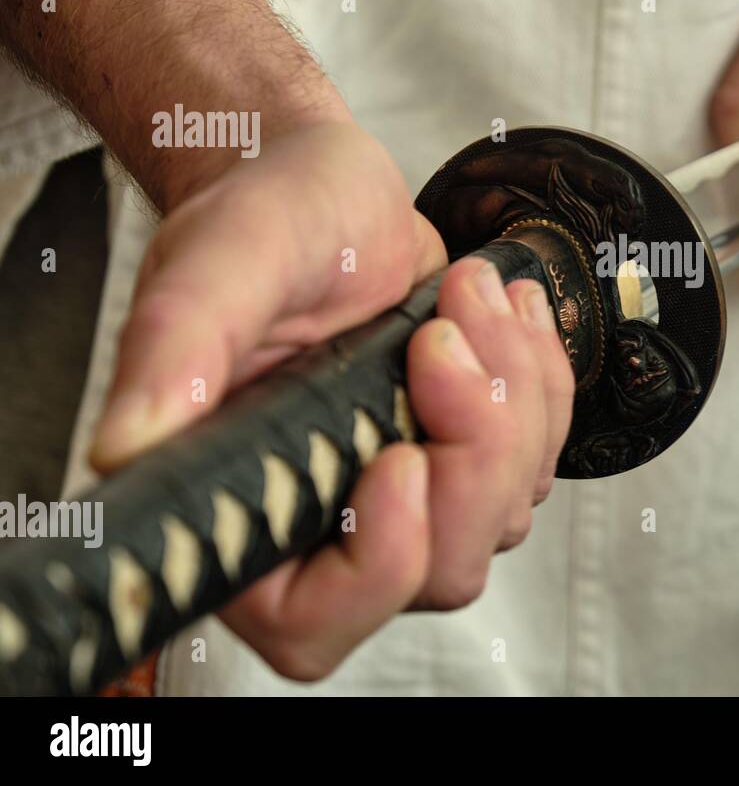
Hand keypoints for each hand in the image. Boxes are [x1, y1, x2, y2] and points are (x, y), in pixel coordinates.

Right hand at [90, 122, 572, 679]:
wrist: (327, 188)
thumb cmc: (261, 219)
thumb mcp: (217, 259)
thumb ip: (176, 346)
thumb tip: (125, 445)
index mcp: (245, 498)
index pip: (311, 621)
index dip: (377, 566)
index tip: (401, 459)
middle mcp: (328, 515)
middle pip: (440, 570)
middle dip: (473, 452)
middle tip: (443, 341)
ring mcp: (408, 490)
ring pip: (504, 512)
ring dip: (512, 398)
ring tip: (469, 297)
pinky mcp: (464, 453)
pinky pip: (540, 455)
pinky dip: (541, 379)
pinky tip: (507, 312)